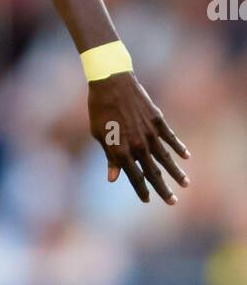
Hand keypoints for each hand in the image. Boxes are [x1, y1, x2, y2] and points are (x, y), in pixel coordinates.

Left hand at [88, 74, 189, 204]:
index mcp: (120, 151)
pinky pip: (170, 138)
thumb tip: (112, 178)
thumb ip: (110, 157)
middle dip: (163, 189)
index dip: (141, 190)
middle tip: (172, 202)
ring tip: (185, 184)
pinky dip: (179, 147)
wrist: (111, 82)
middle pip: (153, 172)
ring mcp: (149, 133)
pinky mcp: (157, 120)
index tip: (147, 200)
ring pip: (166, 158)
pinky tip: (186, 156)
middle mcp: (137, 145)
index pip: (134, 177)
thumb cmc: (99, 109)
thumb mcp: (99, 135)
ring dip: (176, 172)